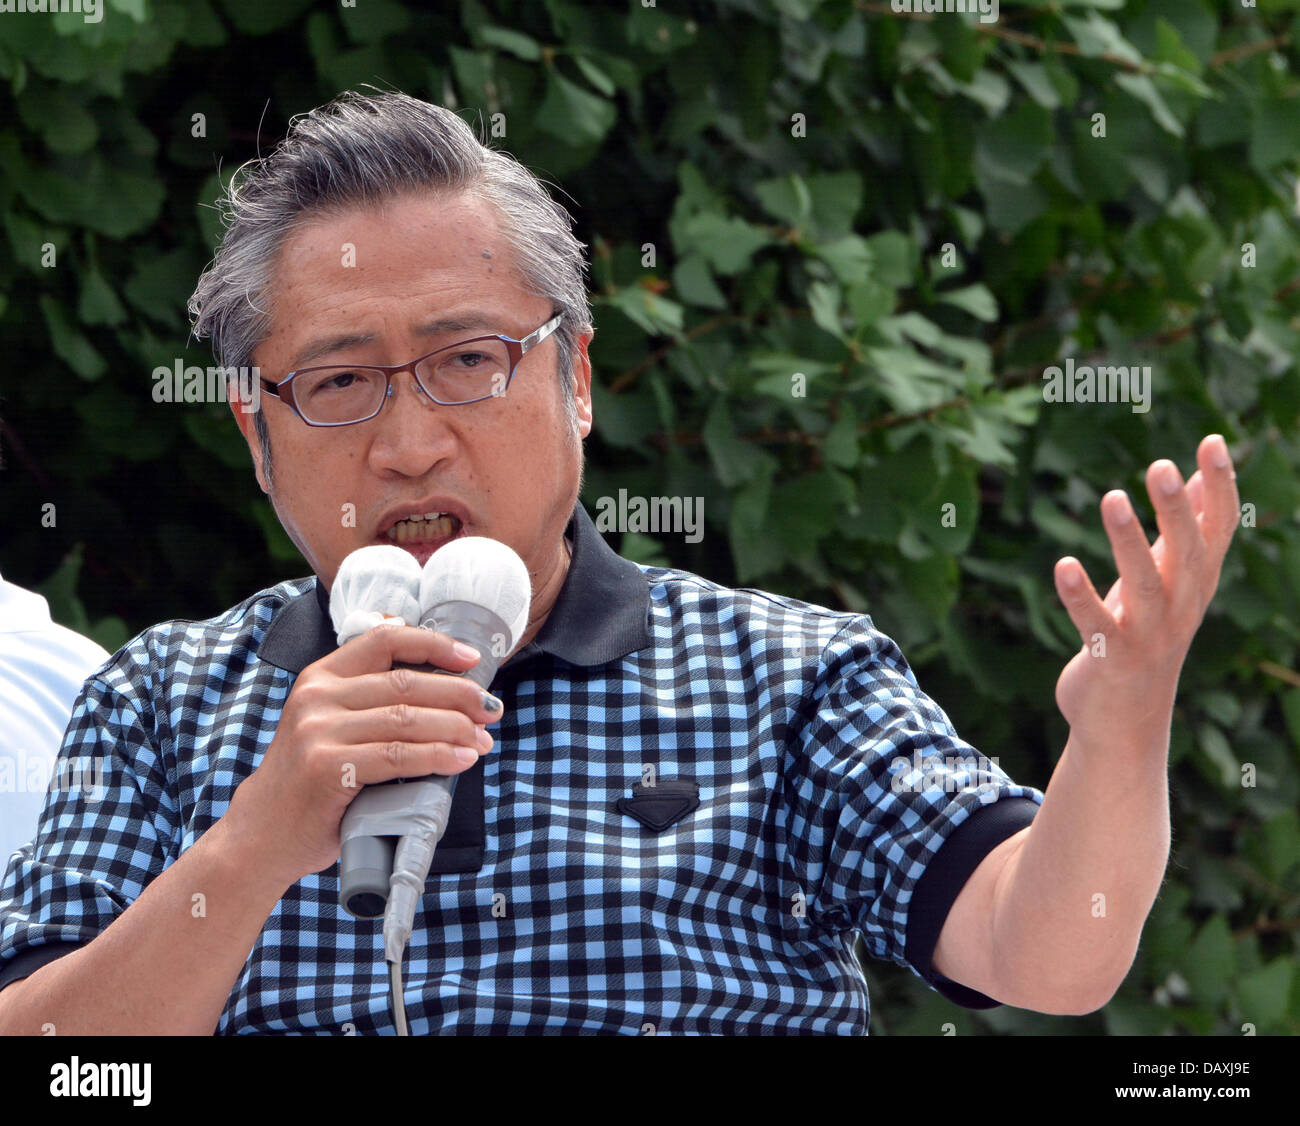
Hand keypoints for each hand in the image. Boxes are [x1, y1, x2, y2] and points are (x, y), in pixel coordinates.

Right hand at [224, 625, 503, 888]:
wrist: (262, 833)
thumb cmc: (312, 781)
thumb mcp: (331, 725)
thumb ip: (373, 704)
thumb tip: (452, 699)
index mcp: (322, 676)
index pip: (387, 640)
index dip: (436, 645)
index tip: (473, 659)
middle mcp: (318, 696)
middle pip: (407, 683)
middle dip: (460, 696)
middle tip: (491, 712)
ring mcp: (319, 731)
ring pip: (407, 719)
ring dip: (456, 729)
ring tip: (482, 741)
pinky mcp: (327, 767)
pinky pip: (398, 756)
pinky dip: (438, 756)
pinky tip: (461, 761)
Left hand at [1052, 433, 1239, 753]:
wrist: (1127, 723)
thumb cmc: (1147, 637)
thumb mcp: (1171, 584)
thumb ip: (1187, 532)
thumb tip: (1204, 475)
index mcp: (1197, 584)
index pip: (1219, 531)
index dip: (1220, 488)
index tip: (1212, 442)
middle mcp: (1181, 608)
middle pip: (1185, 553)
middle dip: (1176, 510)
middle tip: (1162, 466)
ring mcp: (1149, 636)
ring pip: (1143, 584)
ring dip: (1128, 542)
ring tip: (1113, 498)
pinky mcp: (1111, 660)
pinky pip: (1096, 624)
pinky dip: (1081, 597)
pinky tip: (1063, 567)